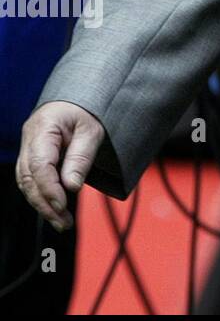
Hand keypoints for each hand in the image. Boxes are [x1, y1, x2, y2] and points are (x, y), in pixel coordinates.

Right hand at [15, 101, 105, 231]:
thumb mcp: (92, 130)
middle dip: (45, 203)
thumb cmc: (86, 110)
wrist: (78, 98)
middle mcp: (29, 140)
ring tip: (62, 222)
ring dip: (43, 204)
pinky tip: (55, 209)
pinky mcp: (31, 157)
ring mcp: (27, 148)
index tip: (62, 205)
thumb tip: (71, 187)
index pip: (39, 165)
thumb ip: (81, 157)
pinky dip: (42, 196)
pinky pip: (32, 180)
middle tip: (64, 223)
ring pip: (27, 183)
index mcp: (42, 128)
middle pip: (29, 178)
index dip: (49, 189)